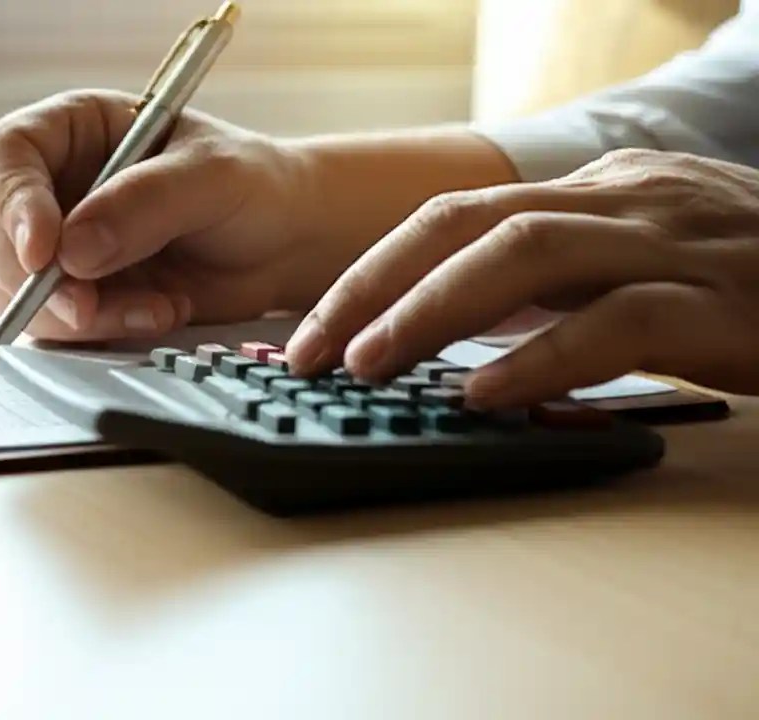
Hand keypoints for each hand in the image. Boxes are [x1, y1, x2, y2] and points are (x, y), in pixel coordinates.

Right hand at [0, 90, 310, 339]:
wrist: (284, 243)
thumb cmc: (251, 186)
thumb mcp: (211, 176)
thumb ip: (144, 204)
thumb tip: (73, 250)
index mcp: (72, 132)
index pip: (5, 156)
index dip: (11, 202)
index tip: (44, 250)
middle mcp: (54, 189)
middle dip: (36, 280)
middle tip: (87, 305)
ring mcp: (62, 249)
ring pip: (15, 292)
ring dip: (78, 315)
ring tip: (155, 308)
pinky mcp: (80, 297)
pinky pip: (55, 327)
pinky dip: (102, 333)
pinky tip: (159, 315)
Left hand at [286, 148, 758, 406]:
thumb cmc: (755, 289)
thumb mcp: (643, 266)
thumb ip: (558, 287)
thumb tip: (454, 336)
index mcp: (600, 193)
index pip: (456, 216)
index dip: (373, 271)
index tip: (313, 331)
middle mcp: (626, 202)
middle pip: (468, 224)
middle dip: (374, 287)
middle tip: (309, 354)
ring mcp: (678, 243)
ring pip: (526, 253)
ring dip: (431, 311)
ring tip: (368, 366)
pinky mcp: (727, 300)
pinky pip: (618, 322)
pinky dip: (542, 355)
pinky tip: (484, 393)